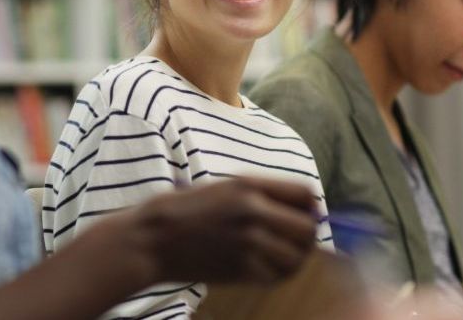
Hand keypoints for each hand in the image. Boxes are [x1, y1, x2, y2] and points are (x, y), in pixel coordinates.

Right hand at [132, 176, 318, 283]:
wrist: (152, 240)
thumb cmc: (183, 210)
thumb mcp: (223, 187)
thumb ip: (261, 194)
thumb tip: (301, 208)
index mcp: (248, 186)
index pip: (305, 194)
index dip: (310, 206)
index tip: (305, 214)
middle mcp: (253, 212)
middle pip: (307, 228)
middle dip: (306, 235)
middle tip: (295, 239)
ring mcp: (247, 243)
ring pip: (296, 257)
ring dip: (295, 258)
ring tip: (282, 255)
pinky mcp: (239, 270)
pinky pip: (276, 277)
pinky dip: (276, 275)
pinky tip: (266, 268)